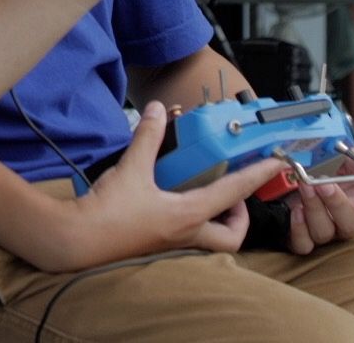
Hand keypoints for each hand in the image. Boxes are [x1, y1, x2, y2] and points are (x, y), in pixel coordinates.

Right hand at [34, 102, 286, 269]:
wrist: (77, 241)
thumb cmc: (108, 212)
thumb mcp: (131, 169)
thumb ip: (147, 137)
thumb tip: (157, 110)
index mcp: (188, 216)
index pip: (234, 193)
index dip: (257, 175)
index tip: (276, 163)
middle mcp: (186, 235)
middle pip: (230, 238)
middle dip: (239, 218)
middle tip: (234, 195)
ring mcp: (171, 244)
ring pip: (208, 239)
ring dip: (215, 220)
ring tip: (207, 192)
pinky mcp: (155, 244)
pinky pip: (184, 235)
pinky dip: (188, 218)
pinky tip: (173, 199)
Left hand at [284, 151, 353, 253]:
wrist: (283, 165)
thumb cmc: (318, 163)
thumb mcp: (342, 156)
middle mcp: (343, 220)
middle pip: (352, 226)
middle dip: (338, 203)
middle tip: (324, 183)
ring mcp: (322, 230)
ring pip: (325, 233)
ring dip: (315, 209)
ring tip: (305, 187)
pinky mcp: (299, 237)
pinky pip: (304, 245)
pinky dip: (299, 229)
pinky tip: (295, 211)